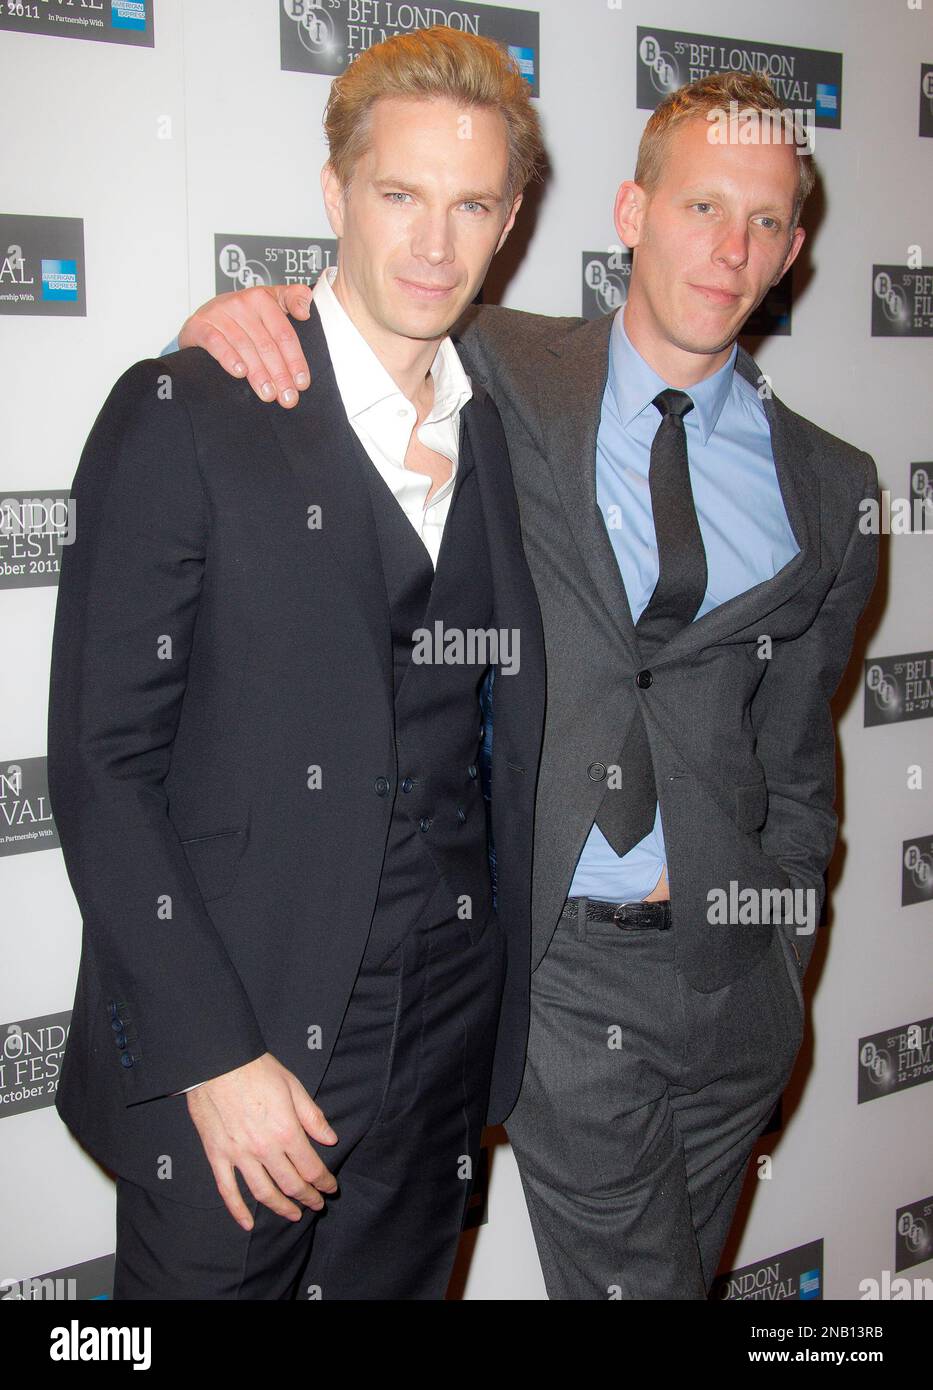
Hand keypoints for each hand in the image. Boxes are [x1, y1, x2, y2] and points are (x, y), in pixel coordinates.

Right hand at [178, 284, 312, 408]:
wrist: (205, 316)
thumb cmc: (243, 314)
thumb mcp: (271, 300)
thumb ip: (294, 298)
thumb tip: (305, 311)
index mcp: (262, 298)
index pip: (284, 333)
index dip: (295, 360)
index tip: (302, 383)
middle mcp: (241, 303)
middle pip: (266, 344)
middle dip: (279, 374)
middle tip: (288, 398)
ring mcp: (219, 313)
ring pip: (244, 347)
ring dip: (258, 374)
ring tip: (268, 394)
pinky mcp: (200, 325)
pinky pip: (216, 342)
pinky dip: (229, 358)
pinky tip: (240, 373)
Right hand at [185, 1051, 337, 1229]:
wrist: (218, 1061)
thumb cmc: (257, 1070)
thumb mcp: (293, 1087)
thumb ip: (312, 1117)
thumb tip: (330, 1139)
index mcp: (286, 1131)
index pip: (311, 1168)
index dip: (323, 1182)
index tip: (330, 1188)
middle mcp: (264, 1149)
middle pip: (290, 1184)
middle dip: (307, 1198)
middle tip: (316, 1205)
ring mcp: (239, 1155)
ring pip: (263, 1192)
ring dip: (281, 1208)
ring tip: (293, 1215)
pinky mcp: (217, 1155)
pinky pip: (227, 1190)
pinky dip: (238, 1211)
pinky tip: (248, 1223)